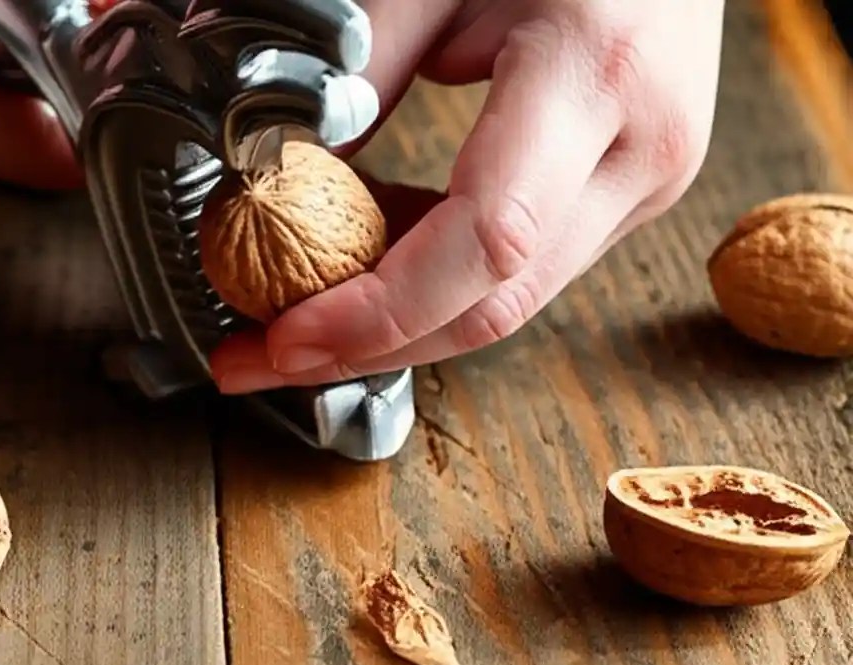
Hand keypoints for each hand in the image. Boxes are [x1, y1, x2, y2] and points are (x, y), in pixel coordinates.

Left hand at [209, 0, 724, 393]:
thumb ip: (362, 68)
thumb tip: (283, 174)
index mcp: (596, 73)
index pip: (489, 239)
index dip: (382, 310)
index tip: (288, 338)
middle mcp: (639, 153)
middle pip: (495, 302)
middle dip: (367, 348)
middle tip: (256, 360)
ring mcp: (643, 186)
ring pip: (506, 301)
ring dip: (392, 327)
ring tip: (289, 328)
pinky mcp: (626, 198)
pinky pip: (517, 266)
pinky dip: (430, 282)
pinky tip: (357, 274)